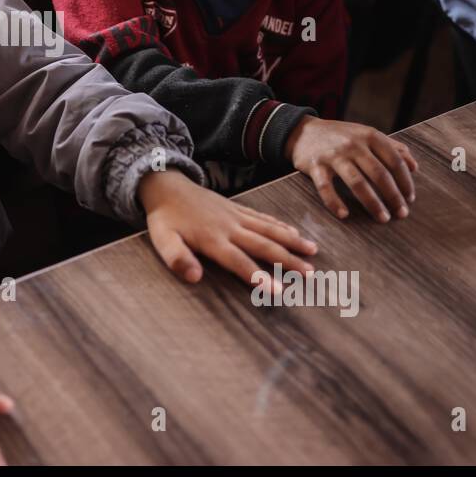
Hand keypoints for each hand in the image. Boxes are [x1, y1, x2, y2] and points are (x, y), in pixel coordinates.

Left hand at [137, 170, 316, 289]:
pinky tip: (294, 232)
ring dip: (292, 241)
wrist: (166, 186)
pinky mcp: (237, 208)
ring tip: (313, 251)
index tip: (279, 290)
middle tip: (311, 274)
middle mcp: (230, 227)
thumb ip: (177, 258)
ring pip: (269, 229)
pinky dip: (280, 225)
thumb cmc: (164, 218)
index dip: (258, 276)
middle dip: (288, 260)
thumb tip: (195, 278)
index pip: (239, 261)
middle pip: (263, 245)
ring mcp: (236, 216)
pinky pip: (263, 217)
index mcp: (212, 239)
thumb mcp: (162, 240)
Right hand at [285, 116, 417, 222]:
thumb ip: (392, 147)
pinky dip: (334, 202)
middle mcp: (353, 144)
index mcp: (370, 136)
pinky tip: (344, 215)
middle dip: (393, 196)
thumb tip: (415, 166)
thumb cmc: (340, 136)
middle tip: (401, 214)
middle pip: (379, 173)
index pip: (394, 160)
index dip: (405, 181)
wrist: (303, 131)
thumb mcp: (367, 135)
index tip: (410, 199)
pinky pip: (326, 187)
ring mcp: (333, 155)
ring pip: (357, 182)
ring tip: (382, 218)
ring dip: (372, 203)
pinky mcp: (315, 165)